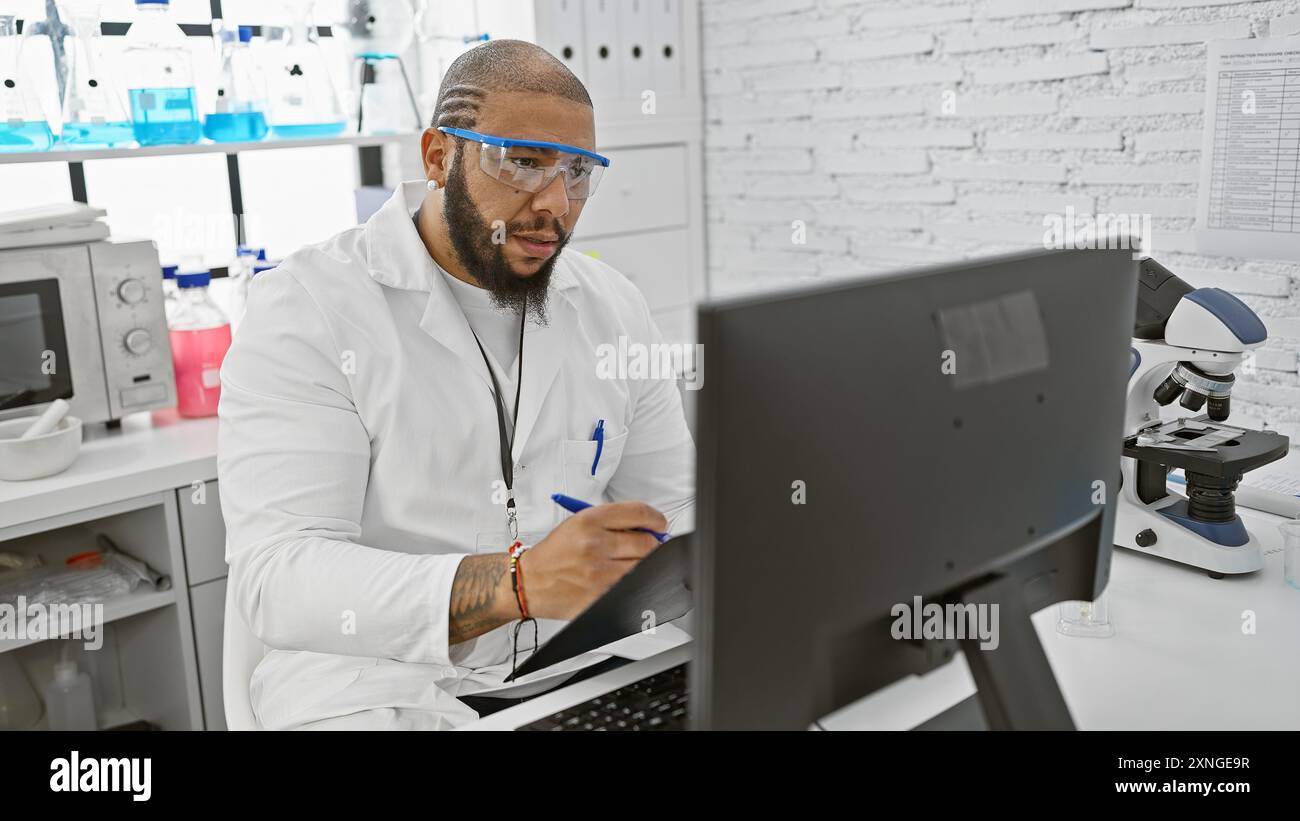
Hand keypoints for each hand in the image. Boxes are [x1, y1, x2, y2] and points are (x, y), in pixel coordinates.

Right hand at [522, 501, 668, 619]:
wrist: (528, 582)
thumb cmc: (554, 554)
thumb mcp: (578, 524)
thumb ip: (613, 522)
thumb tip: (649, 528)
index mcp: (589, 521)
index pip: (638, 513)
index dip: (656, 518)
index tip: (659, 525)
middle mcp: (594, 544)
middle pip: (647, 543)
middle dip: (652, 545)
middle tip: (646, 547)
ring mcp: (598, 572)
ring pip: (642, 567)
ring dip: (641, 565)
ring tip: (629, 564)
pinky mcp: (599, 596)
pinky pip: (630, 587)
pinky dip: (631, 583)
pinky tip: (619, 579)